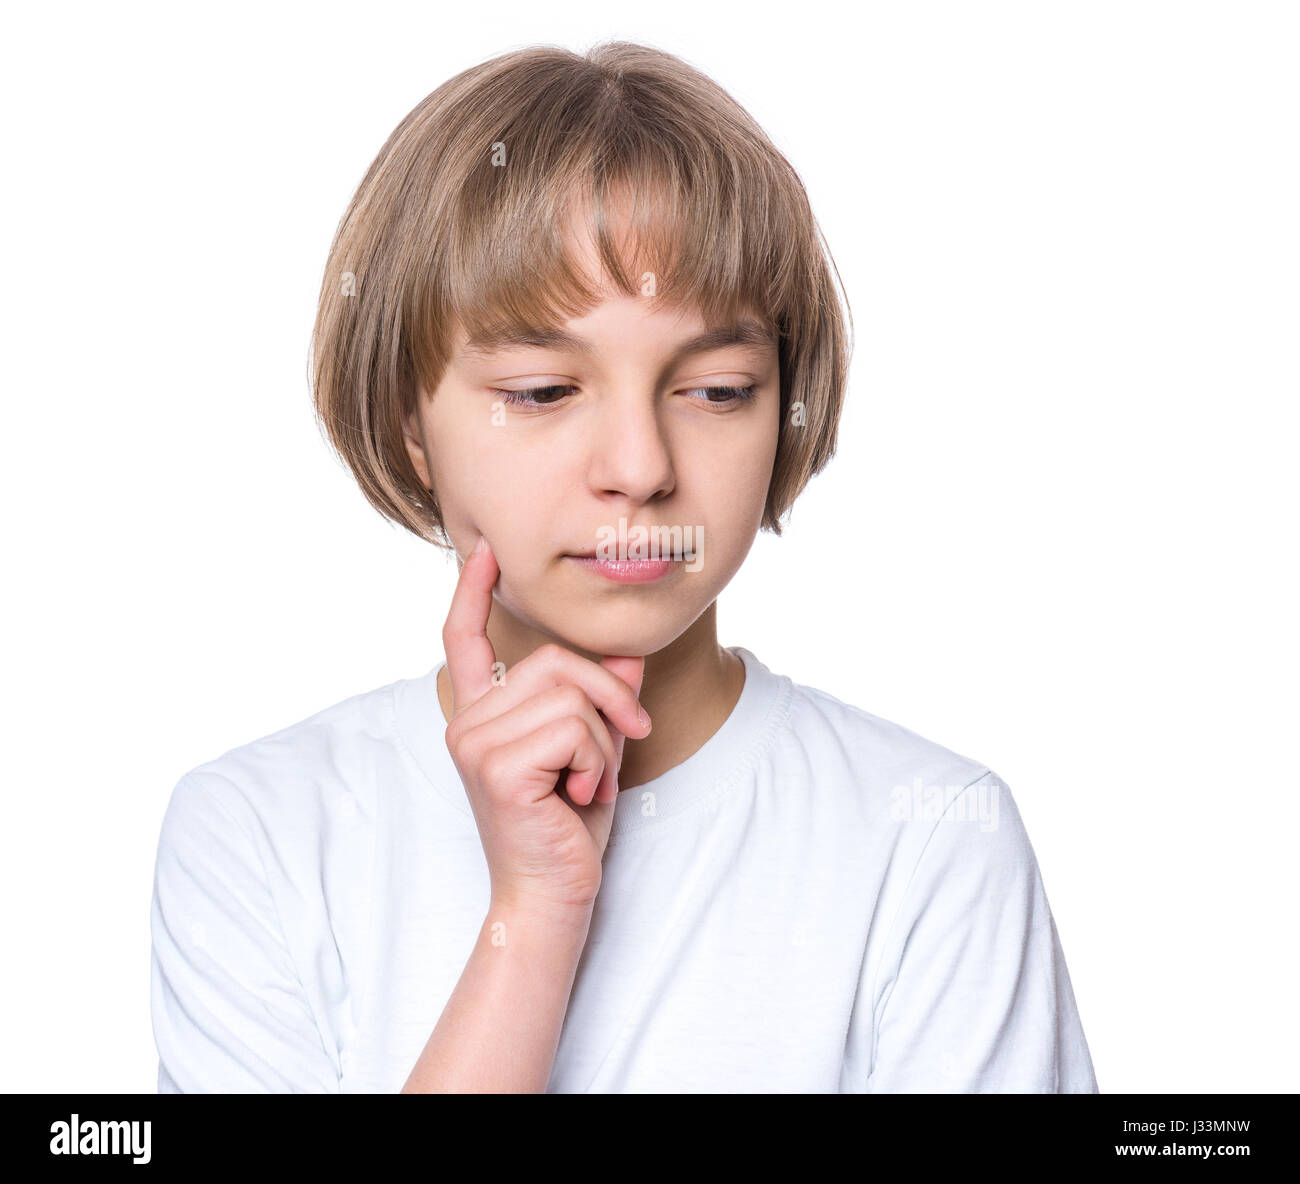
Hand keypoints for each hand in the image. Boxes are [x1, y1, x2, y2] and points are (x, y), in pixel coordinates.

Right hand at [440, 536, 651, 912]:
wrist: (552, 897)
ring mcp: (475, 741)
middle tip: (622, 739)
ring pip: (571, 694)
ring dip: (602, 740)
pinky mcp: (496, 765)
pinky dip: (596, 759)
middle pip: (556, 661)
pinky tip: (577, 793)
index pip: (464, 640)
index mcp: (481, 715)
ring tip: (585, 781)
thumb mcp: (594, 752)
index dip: (472, 591)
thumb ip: (602, 703)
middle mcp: (467, 723)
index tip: (486, 552)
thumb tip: (629, 657)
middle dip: (607, 697)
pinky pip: (573, 727)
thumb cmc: (567, 829)